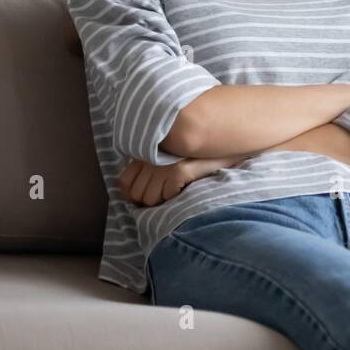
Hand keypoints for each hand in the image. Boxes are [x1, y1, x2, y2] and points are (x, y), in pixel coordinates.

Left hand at [117, 154, 248, 206]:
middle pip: (136, 194)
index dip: (131, 195)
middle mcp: (151, 157)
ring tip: (175, 193)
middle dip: (149, 201)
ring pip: (149, 198)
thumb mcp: (169, 159)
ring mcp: (164, 164)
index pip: (124, 182)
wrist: (225, 148)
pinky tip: (184, 189)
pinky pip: (166, 195)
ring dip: (162, 201)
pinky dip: (173, 197)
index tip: (144, 199)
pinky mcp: (179, 170)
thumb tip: (132, 196)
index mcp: (146, 154)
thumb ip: (150, 171)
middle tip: (165, 198)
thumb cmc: (197, 157)